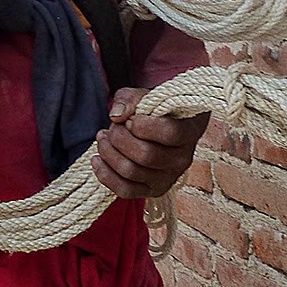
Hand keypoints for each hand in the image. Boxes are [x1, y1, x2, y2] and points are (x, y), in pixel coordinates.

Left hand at [91, 87, 208, 199]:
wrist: (162, 127)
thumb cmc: (154, 110)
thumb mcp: (143, 96)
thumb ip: (130, 99)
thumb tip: (116, 116)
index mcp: (188, 132)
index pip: (169, 133)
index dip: (142, 125)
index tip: (130, 119)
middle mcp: (182, 159)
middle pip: (145, 155)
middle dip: (119, 138)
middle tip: (112, 128)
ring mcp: (169, 178)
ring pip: (132, 172)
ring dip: (109, 153)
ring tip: (103, 138)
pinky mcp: (153, 191)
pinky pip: (126, 191)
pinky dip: (106, 175)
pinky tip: (97, 159)